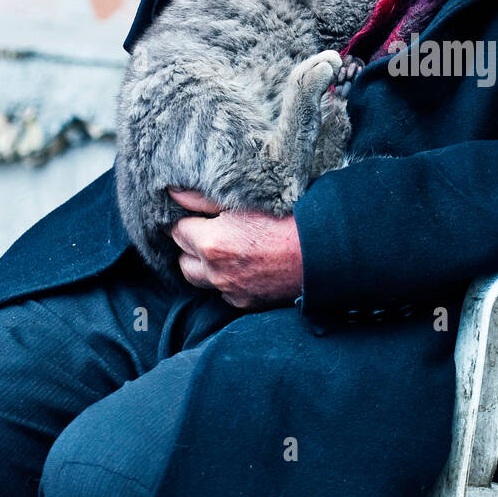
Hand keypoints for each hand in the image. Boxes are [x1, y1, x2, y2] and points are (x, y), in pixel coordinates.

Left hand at [168, 189, 303, 308]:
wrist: (323, 251)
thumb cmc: (287, 219)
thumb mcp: (243, 200)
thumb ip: (203, 199)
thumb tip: (174, 193)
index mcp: (211, 242)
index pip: (178, 231)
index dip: (189, 220)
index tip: (201, 216)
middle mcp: (215, 271)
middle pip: (182, 259)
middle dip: (190, 245)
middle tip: (209, 231)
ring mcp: (230, 291)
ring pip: (200, 280)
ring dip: (203, 266)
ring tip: (222, 250)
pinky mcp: (246, 303)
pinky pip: (224, 293)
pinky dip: (227, 280)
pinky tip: (243, 266)